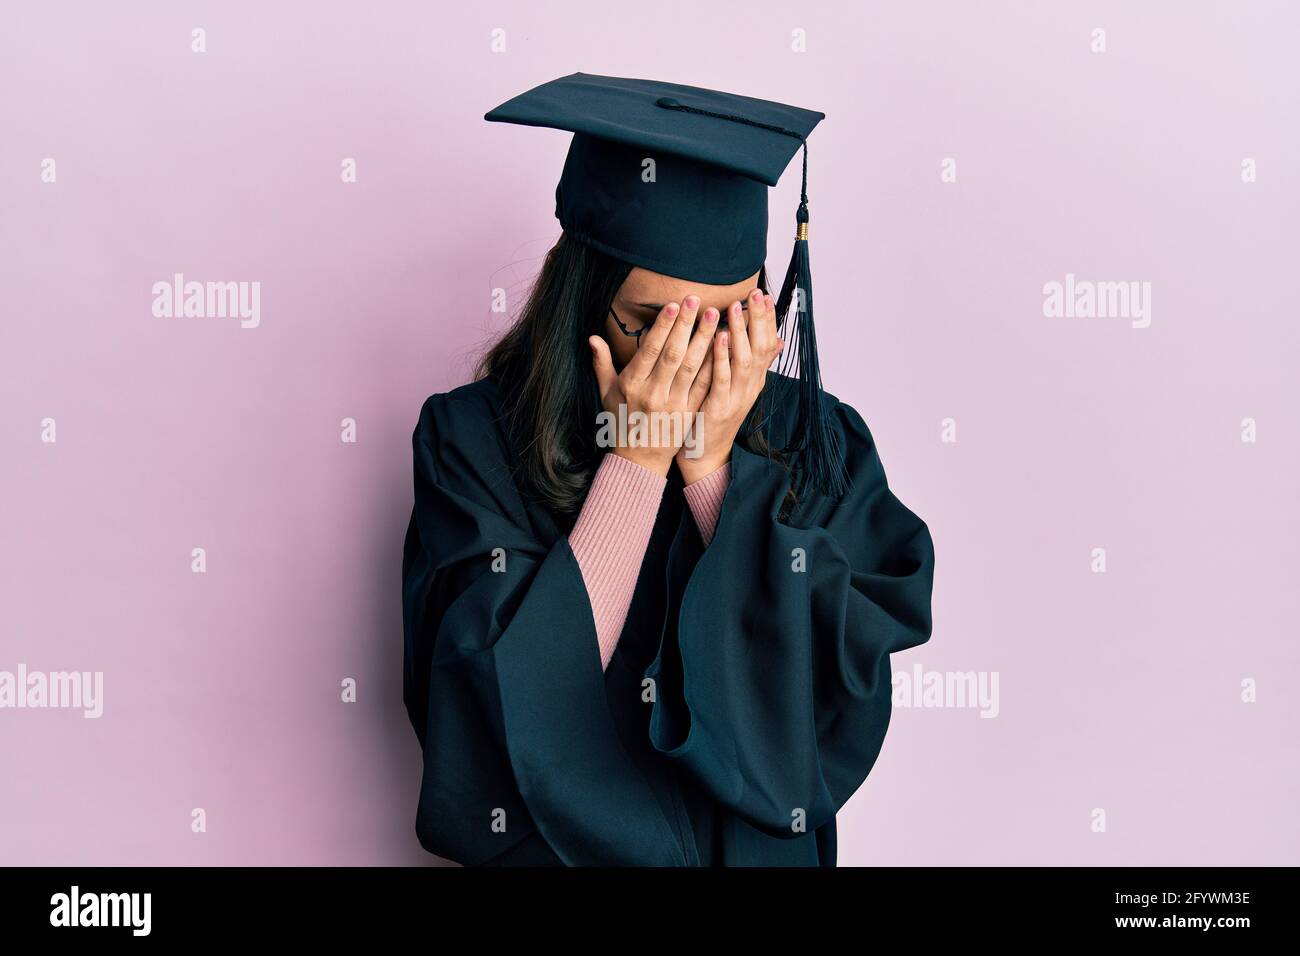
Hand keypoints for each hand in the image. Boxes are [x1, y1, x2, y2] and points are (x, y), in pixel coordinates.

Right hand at [590, 295, 721, 475]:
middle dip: (687, 326)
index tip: (673, 305)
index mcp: (632, 384)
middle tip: (698, 300)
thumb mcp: (606, 393)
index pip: (650, 350)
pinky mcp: (689, 412)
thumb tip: (593, 338)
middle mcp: (654, 393)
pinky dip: (714, 365)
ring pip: (692, 367)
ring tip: (715, 316)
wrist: (639, 459)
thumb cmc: (621, 420)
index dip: (663, 327)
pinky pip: (704, 385)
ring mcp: (674, 404)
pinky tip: (723, 346)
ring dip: (705, 340)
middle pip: (673, 354)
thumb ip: (601, 364)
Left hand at [676, 288, 782, 483]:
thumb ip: (752, 362)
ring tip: (735, 308)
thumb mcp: (738, 387)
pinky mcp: (719, 408)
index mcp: (755, 379)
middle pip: (761, 347)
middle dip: (758, 319)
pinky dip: (721, 357)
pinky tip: (716, 338)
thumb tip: (776, 340)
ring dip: (739, 333)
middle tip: (755, 292)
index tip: (764, 294)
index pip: (767, 343)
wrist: (706, 454)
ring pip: (744, 360)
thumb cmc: (715, 416)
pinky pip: (722, 379)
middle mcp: (751, 386)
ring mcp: (737, 398)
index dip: (767, 319)